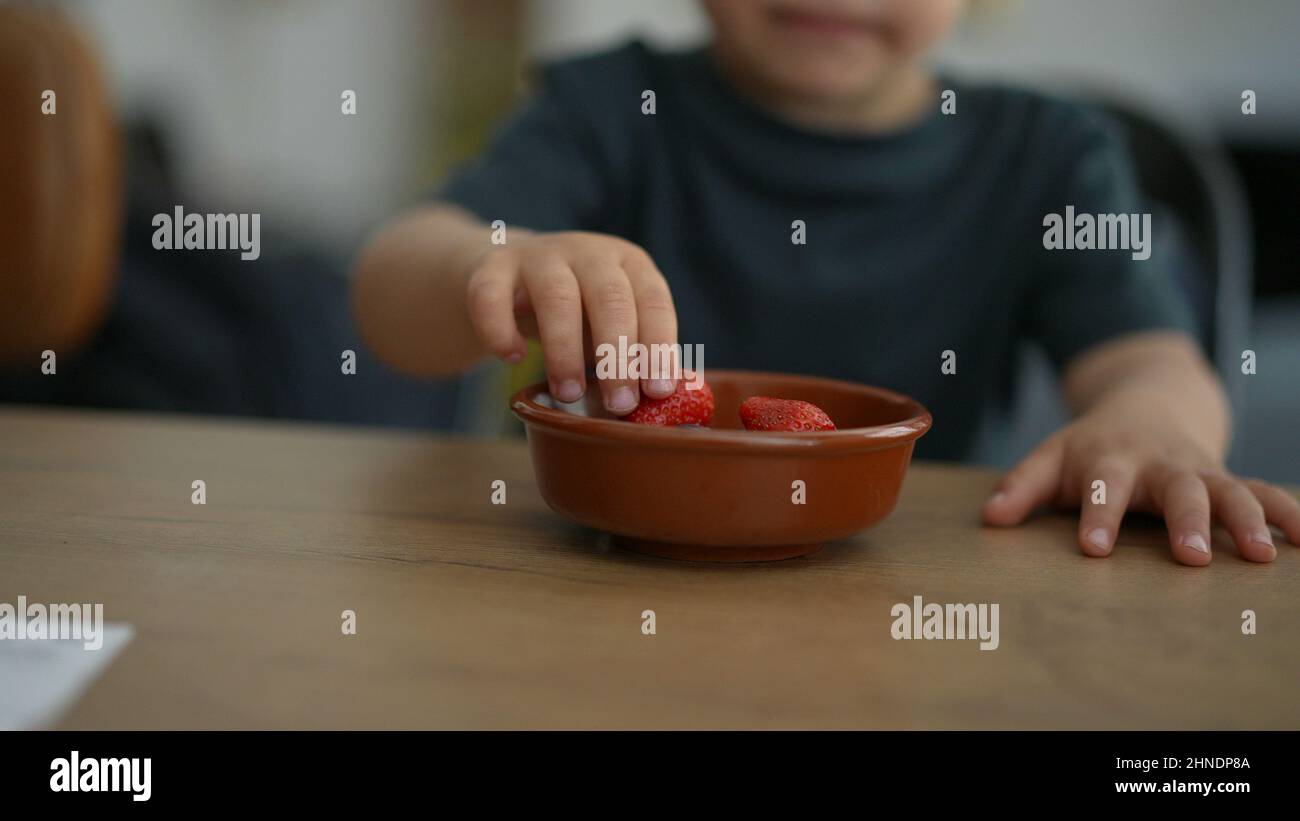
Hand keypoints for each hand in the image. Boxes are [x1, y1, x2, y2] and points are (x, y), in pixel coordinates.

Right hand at [464, 231, 677, 414]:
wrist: (512, 275)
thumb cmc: (578, 311)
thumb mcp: (612, 324)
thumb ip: (636, 352)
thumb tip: (669, 397)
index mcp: (629, 263)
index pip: (653, 301)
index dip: (658, 346)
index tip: (659, 391)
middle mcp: (588, 252)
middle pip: (609, 298)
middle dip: (617, 356)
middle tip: (619, 404)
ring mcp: (539, 255)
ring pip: (557, 298)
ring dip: (565, 351)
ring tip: (569, 394)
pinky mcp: (494, 265)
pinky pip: (492, 297)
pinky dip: (501, 330)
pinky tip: (513, 358)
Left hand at [982, 409, 1299, 564]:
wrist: (1148, 403)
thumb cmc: (1091, 446)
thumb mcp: (1051, 457)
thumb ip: (1021, 486)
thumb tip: (990, 519)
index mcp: (1111, 459)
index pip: (1102, 487)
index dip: (1098, 515)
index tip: (1094, 549)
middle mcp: (1160, 464)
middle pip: (1176, 489)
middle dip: (1185, 520)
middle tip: (1191, 556)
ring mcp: (1199, 470)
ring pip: (1228, 490)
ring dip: (1247, 519)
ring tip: (1260, 555)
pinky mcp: (1229, 478)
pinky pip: (1263, 492)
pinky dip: (1287, 511)